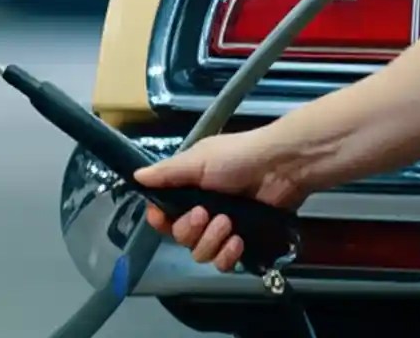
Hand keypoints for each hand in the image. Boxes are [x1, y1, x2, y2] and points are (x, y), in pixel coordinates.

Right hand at [133, 129, 308, 271]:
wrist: (282, 166)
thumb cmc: (239, 156)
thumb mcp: (199, 159)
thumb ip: (167, 172)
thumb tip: (137, 176)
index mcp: (188, 189)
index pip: (162, 214)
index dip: (159, 220)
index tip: (161, 218)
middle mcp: (203, 210)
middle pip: (179, 237)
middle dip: (189, 229)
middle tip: (205, 214)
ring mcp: (223, 228)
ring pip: (200, 253)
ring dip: (211, 241)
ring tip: (228, 224)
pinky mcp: (244, 241)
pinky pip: (224, 262)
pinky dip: (227, 255)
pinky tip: (238, 241)